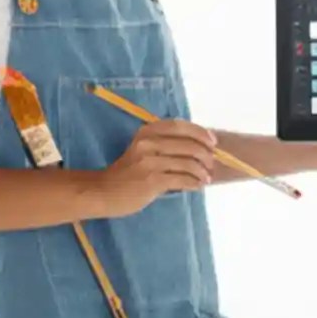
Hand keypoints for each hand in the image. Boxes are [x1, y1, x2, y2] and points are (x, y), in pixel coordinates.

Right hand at [98, 119, 216, 216]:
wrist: (103, 192)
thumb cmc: (128, 172)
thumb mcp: (143, 149)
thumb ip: (165, 144)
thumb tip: (199, 146)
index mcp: (147, 132)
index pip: (180, 126)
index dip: (200, 132)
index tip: (212, 141)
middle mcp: (148, 143)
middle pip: (188, 145)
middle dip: (205, 155)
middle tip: (211, 164)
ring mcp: (150, 162)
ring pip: (188, 163)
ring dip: (202, 172)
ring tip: (206, 178)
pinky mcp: (152, 181)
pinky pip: (182, 179)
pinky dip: (194, 183)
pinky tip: (197, 186)